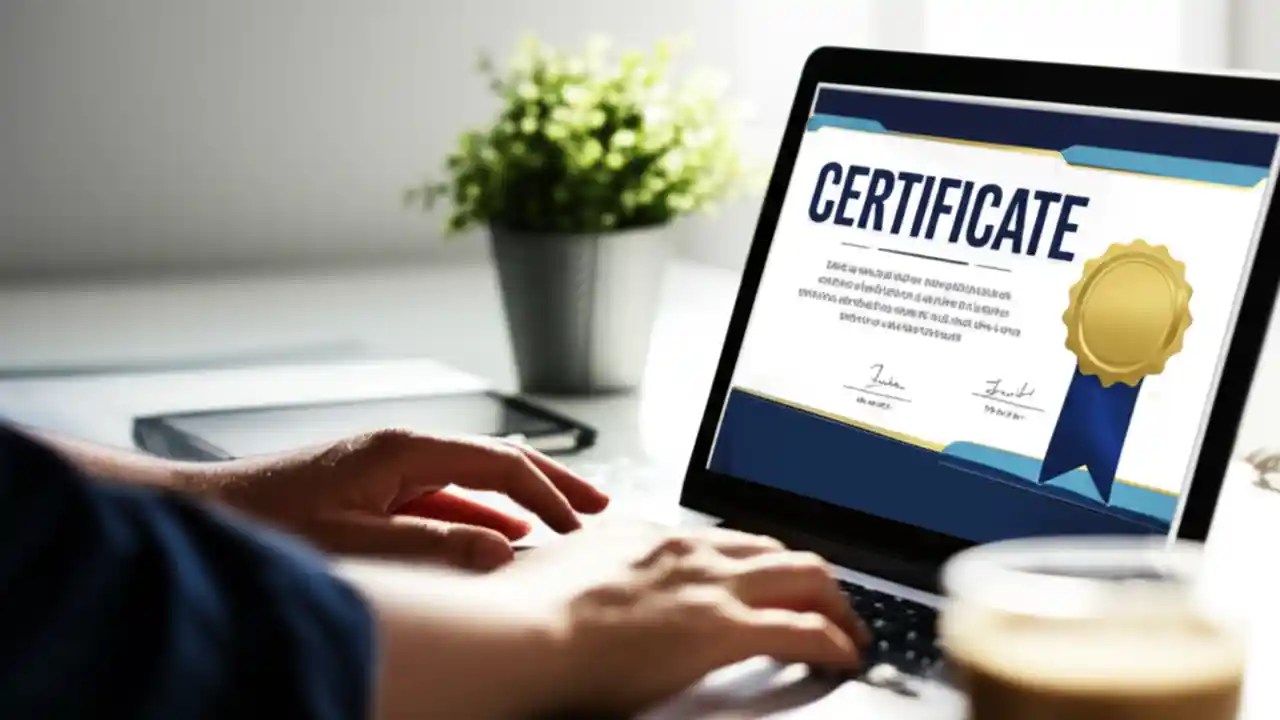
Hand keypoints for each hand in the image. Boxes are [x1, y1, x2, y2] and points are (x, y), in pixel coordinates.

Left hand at [191, 429, 608, 569]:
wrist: (212, 511)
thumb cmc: (270, 522)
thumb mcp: (354, 540)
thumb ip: (431, 544)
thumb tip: (504, 547)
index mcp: (403, 449)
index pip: (497, 464)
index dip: (545, 493)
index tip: (579, 525)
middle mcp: (404, 449)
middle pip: (497, 460)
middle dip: (551, 482)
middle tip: (599, 506)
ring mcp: (393, 468)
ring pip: (477, 479)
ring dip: (523, 499)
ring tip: (565, 520)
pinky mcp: (381, 488)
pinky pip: (448, 498)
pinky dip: (485, 515)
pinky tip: (506, 535)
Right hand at [500, 521, 870, 715]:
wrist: (522, 632)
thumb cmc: (523, 615)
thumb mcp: (553, 575)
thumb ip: (577, 575)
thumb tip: (566, 587)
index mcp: (646, 536)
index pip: (721, 542)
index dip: (753, 564)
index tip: (762, 582)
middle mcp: (687, 550)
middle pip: (773, 550)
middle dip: (806, 577)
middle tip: (823, 604)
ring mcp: (708, 585)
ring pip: (804, 575)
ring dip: (833, 604)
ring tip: (846, 630)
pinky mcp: (723, 627)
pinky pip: (804, 628)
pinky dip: (833, 641)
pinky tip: (842, 655)